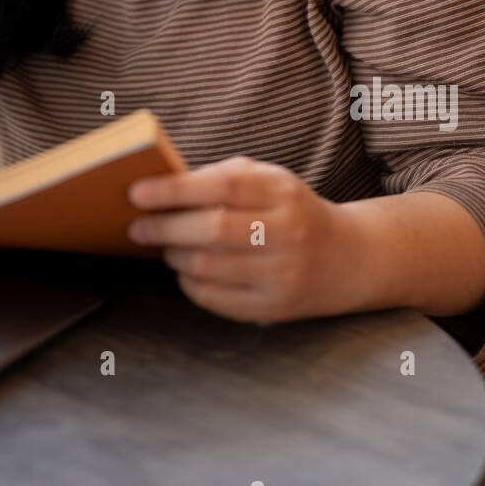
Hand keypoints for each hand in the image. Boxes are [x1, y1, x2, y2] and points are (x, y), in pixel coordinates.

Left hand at [127, 156, 355, 324]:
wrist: (347, 258)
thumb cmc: (291, 210)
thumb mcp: (269, 179)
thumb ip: (222, 177)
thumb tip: (163, 184)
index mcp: (283, 193)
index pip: (222, 188)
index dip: (174, 190)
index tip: (137, 192)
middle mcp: (288, 234)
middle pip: (213, 230)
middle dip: (165, 228)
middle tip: (138, 226)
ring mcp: (283, 275)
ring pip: (209, 267)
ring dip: (174, 255)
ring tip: (165, 246)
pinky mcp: (275, 309)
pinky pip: (215, 298)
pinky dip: (189, 283)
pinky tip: (187, 270)